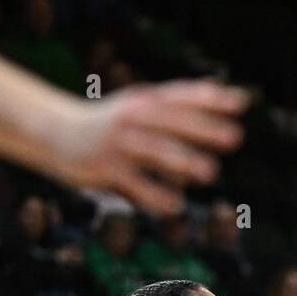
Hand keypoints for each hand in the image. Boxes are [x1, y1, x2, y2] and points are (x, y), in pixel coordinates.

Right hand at [50, 81, 249, 216]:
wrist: (55, 132)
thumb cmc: (109, 123)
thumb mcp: (139, 105)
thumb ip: (174, 102)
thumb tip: (217, 90)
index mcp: (144, 102)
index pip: (182, 96)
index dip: (211, 99)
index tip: (241, 103)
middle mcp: (133, 118)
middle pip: (172, 122)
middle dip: (204, 129)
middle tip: (236, 138)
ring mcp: (118, 143)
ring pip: (154, 151)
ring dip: (184, 161)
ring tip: (212, 173)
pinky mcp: (105, 168)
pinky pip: (134, 183)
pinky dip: (155, 195)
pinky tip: (176, 205)